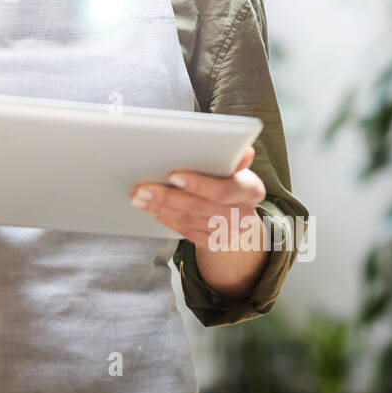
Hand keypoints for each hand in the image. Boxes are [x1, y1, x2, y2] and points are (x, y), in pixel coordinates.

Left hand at [129, 146, 264, 247]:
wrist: (238, 213)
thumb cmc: (231, 181)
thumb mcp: (237, 167)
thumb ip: (234, 158)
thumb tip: (243, 150)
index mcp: (251, 191)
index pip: (222, 190)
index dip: (197, 184)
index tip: (173, 175)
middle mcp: (242, 215)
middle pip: (199, 206)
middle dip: (168, 196)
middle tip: (143, 187)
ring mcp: (228, 232)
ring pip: (188, 220)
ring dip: (160, 207)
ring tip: (140, 196)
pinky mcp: (213, 243)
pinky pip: (185, 231)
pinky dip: (165, 218)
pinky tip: (151, 208)